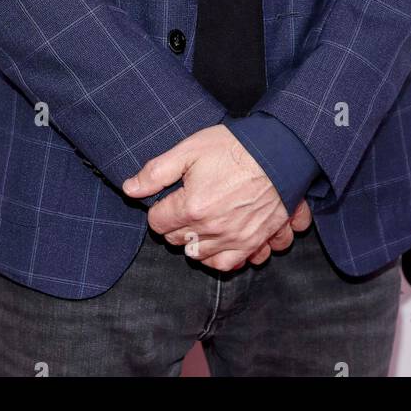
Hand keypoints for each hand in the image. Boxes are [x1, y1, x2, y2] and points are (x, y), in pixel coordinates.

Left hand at [122, 124, 309, 269]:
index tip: (169, 197)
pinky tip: (225, 238)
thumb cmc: (235, 146)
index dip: (159, 208)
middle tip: (187, 204)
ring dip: (197, 244)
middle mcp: (212, 230)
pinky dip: (226, 255)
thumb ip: (156, 172)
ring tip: (203, 223)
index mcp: (192, 207)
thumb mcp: (190, 149)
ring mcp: (236, 239)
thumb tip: (129, 189)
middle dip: (176, 225)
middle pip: (177, 242)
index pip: (157, 223)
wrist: (281, 150)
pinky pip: (234, 263)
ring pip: (203, 257)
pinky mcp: (257, 242)